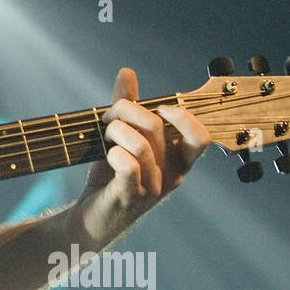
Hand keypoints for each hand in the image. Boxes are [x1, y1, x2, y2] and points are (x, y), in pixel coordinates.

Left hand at [73, 67, 209, 243]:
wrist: (90, 217)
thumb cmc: (110, 176)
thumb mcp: (119, 138)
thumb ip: (127, 106)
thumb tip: (127, 72)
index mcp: (176, 161)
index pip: (200, 138)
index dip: (183, 117)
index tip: (158, 107)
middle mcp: (170, 176)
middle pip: (157, 128)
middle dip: (127, 110)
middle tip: (108, 116)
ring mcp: (151, 189)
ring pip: (142, 145)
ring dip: (115, 129)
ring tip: (103, 133)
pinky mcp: (129, 198)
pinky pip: (129, 166)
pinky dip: (114, 152)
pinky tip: (107, 153)